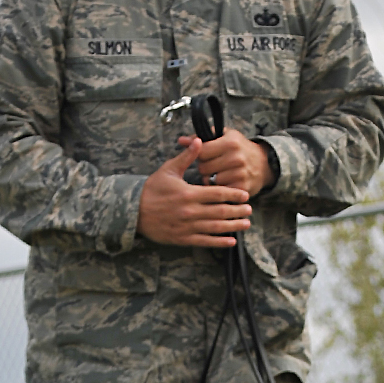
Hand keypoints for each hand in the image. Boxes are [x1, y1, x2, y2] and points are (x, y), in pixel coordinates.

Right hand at [137, 140, 251, 247]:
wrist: (133, 211)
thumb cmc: (151, 189)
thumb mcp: (168, 170)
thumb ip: (186, 157)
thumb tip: (199, 140)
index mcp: (189, 193)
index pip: (217, 193)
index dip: (234, 194)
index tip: (245, 195)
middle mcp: (190, 211)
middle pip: (221, 211)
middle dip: (238, 210)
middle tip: (250, 209)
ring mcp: (187, 226)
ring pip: (216, 227)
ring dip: (233, 226)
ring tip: (246, 224)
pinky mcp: (182, 238)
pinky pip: (205, 241)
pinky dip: (219, 242)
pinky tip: (231, 241)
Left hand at [183, 129, 274, 195]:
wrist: (263, 164)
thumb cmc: (239, 148)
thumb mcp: (225, 136)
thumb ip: (202, 137)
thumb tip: (181, 140)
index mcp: (230, 142)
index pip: (201, 151)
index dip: (199, 154)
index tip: (204, 155)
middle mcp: (236, 157)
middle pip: (203, 167)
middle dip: (204, 167)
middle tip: (212, 165)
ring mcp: (240, 174)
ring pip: (209, 181)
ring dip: (210, 179)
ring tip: (219, 173)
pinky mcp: (241, 188)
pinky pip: (219, 191)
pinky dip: (218, 188)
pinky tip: (224, 182)